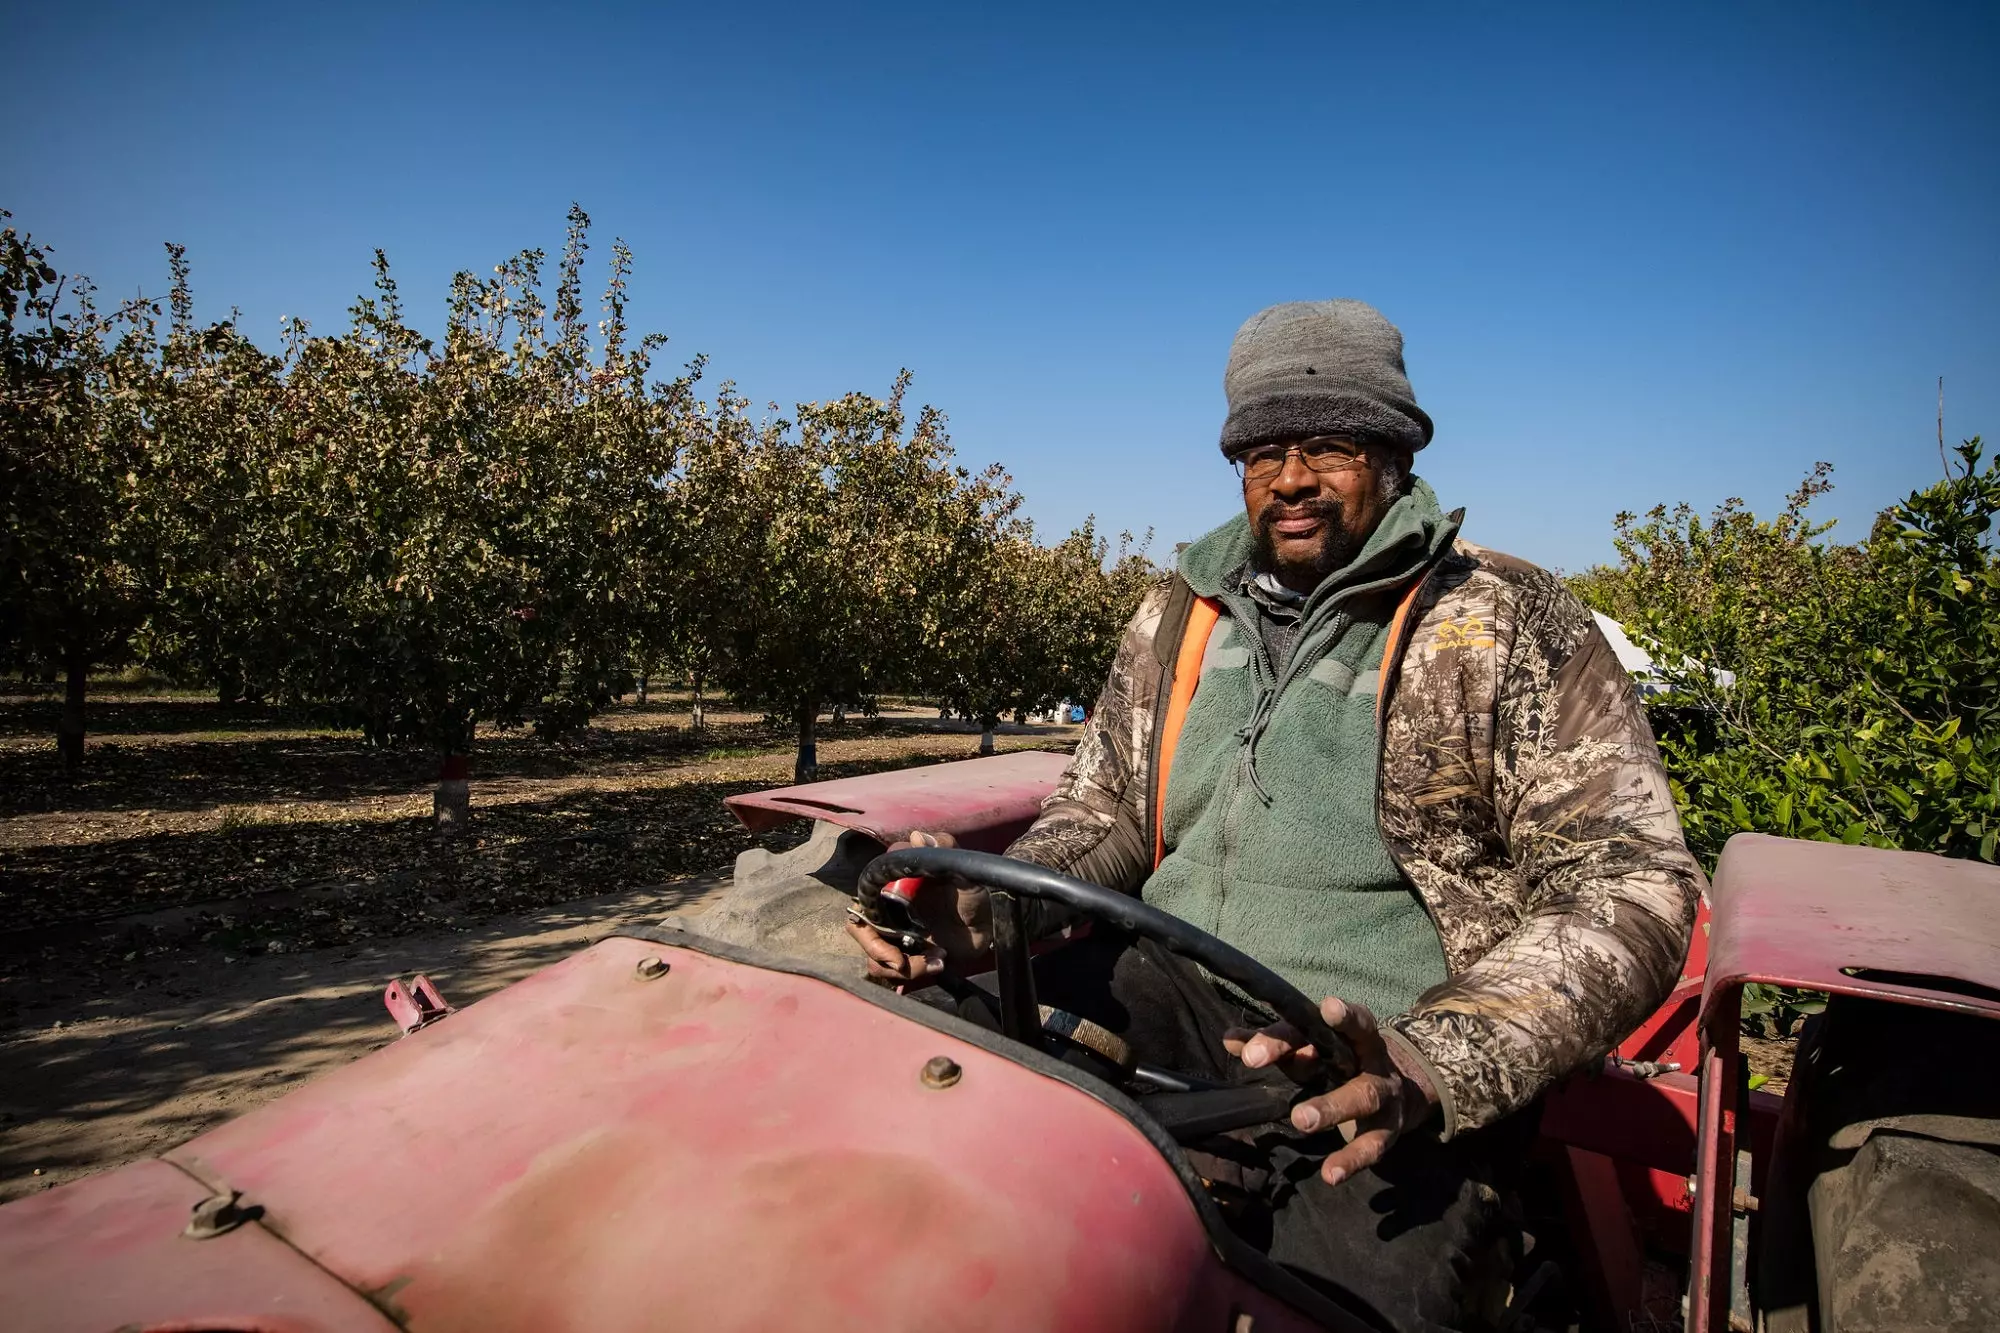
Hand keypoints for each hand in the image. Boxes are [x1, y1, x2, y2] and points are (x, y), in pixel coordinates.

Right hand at [843, 830, 991, 983]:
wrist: (988, 925)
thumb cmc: (973, 893)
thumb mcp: (962, 869)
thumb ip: (943, 848)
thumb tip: (917, 836)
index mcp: (893, 887)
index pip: (862, 899)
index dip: (866, 918)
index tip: (887, 925)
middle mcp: (888, 910)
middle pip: (859, 933)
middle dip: (877, 951)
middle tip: (900, 961)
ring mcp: (895, 934)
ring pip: (874, 958)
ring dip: (901, 967)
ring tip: (933, 961)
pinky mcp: (906, 955)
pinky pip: (892, 972)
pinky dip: (913, 973)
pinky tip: (938, 964)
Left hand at [1223, 997, 1437, 1187]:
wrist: (1404, 1091)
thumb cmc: (1343, 1063)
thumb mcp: (1314, 1049)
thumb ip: (1277, 1045)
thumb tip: (1229, 1041)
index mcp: (1350, 1034)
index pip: (1328, 1023)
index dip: (1331, 1015)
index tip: (1326, 1006)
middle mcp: (1371, 1060)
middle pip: (1345, 1055)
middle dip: (1305, 1059)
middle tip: (1257, 1061)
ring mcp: (1383, 1095)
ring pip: (1361, 1098)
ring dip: (1331, 1108)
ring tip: (1301, 1120)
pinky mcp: (1388, 1131)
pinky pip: (1371, 1146)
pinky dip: (1351, 1160)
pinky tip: (1330, 1175)